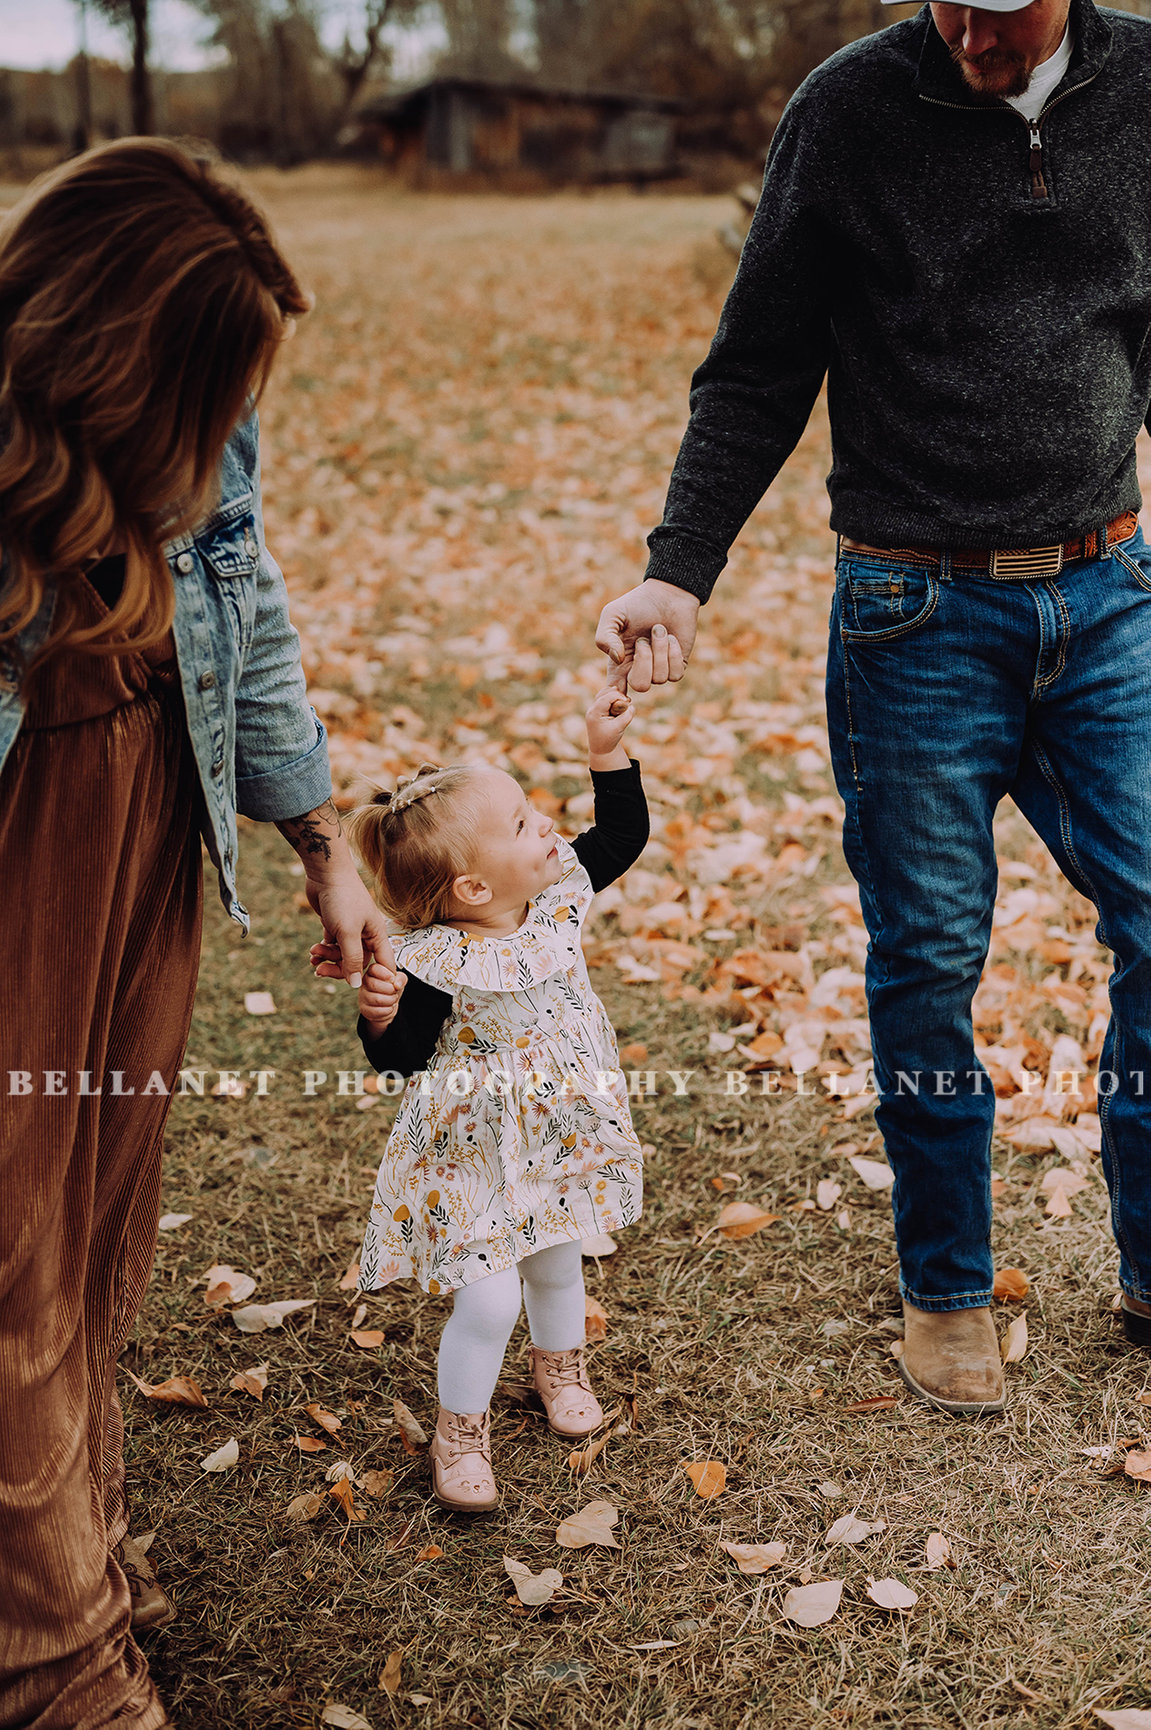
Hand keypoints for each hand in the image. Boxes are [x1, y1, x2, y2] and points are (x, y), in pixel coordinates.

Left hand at [305, 872, 395, 986]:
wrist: (326, 873)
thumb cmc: (342, 899)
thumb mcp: (348, 932)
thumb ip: (352, 959)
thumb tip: (356, 985)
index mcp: (377, 935)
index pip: (384, 964)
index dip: (377, 978)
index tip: (364, 989)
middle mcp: (366, 934)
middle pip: (357, 963)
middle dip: (339, 969)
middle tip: (320, 971)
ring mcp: (351, 930)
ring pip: (342, 955)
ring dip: (327, 958)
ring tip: (313, 954)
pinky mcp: (336, 925)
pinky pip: (332, 946)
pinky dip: (322, 951)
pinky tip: (312, 953)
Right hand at [358, 959, 406, 1031]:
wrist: (388, 1005)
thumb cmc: (391, 989)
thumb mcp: (399, 981)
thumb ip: (400, 978)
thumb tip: (397, 984)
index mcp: (372, 972)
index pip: (374, 969)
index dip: (386, 975)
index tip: (393, 979)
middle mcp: (364, 983)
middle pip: (374, 984)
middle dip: (390, 989)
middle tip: (394, 991)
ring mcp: (362, 996)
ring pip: (376, 999)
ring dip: (390, 1000)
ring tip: (393, 999)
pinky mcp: (364, 1009)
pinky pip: (376, 1011)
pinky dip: (387, 1010)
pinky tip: (389, 1007)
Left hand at [586, 683, 634, 767]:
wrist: (601, 749)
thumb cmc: (609, 739)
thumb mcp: (620, 727)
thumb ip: (627, 715)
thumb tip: (631, 705)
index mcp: (595, 713)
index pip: (607, 697)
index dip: (619, 696)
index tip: (628, 702)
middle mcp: (592, 709)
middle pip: (605, 692)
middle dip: (617, 695)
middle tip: (628, 701)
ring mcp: (594, 709)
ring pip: (604, 693)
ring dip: (615, 696)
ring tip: (625, 702)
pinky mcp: (598, 710)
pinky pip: (605, 698)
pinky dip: (613, 699)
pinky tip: (621, 703)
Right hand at [595, 579, 698, 691]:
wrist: (668, 594)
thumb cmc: (637, 604)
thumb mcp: (612, 614)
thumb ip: (605, 637)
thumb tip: (617, 660)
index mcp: (618, 662)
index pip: (613, 691)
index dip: (614, 700)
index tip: (618, 696)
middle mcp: (638, 670)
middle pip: (640, 686)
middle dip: (644, 662)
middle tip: (643, 640)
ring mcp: (659, 669)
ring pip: (659, 678)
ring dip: (660, 649)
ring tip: (659, 630)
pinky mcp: (677, 665)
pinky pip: (675, 674)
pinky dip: (673, 653)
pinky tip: (671, 638)